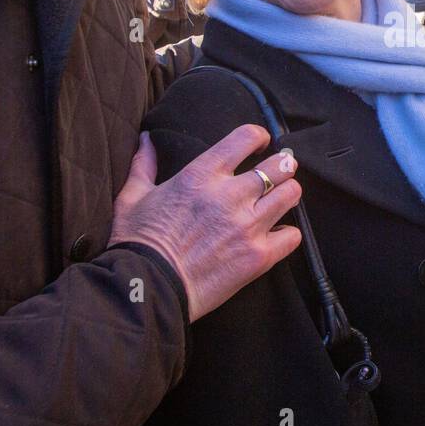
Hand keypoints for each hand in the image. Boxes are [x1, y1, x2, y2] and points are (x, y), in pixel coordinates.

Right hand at [109, 126, 302, 322]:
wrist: (148, 289)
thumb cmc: (137, 243)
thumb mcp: (132, 197)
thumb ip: (143, 165)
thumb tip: (146, 140)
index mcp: (201, 175)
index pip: (246, 137)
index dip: (259, 137)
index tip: (261, 144)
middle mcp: (230, 195)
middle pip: (280, 165)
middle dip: (283, 166)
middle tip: (279, 174)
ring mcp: (248, 225)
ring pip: (291, 195)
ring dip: (288, 196)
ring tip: (279, 202)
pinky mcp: (258, 256)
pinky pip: (293, 236)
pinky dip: (287, 235)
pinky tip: (276, 236)